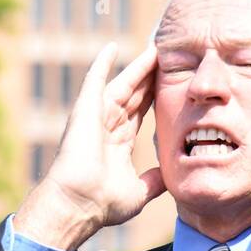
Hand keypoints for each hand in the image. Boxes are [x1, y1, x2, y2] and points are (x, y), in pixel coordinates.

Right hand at [13, 42, 165, 250]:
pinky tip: (110, 47)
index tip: (170, 83)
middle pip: (134, 95)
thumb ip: (153, 181)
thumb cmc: (103, 203)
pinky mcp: (86, 110)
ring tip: (154, 49)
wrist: (80, 203)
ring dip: (137, 68)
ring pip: (122, 85)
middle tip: (166, 57)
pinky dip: (101, 63)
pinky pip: (94, 81)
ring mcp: (96, 117)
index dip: (154, 98)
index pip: (140, 114)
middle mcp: (107, 128)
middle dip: (149, 77)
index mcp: (119, 144)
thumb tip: (168, 177)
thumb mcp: (138, 193)